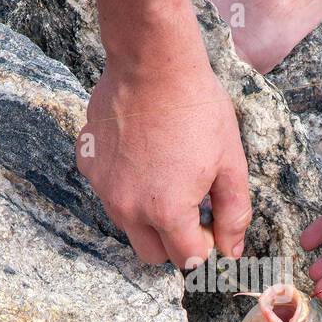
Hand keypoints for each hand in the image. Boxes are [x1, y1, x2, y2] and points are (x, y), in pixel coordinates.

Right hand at [78, 55, 250, 266]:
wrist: (152, 63)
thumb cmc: (197, 109)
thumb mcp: (231, 163)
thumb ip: (234, 213)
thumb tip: (231, 251)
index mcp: (168, 212)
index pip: (187, 259)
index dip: (206, 246)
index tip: (212, 222)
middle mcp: (128, 207)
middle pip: (151, 254)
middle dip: (173, 241)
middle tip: (190, 207)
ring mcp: (103, 187)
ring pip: (127, 223)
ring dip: (147, 213)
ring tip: (166, 172)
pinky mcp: (87, 164)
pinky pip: (107, 190)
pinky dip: (124, 183)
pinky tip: (141, 152)